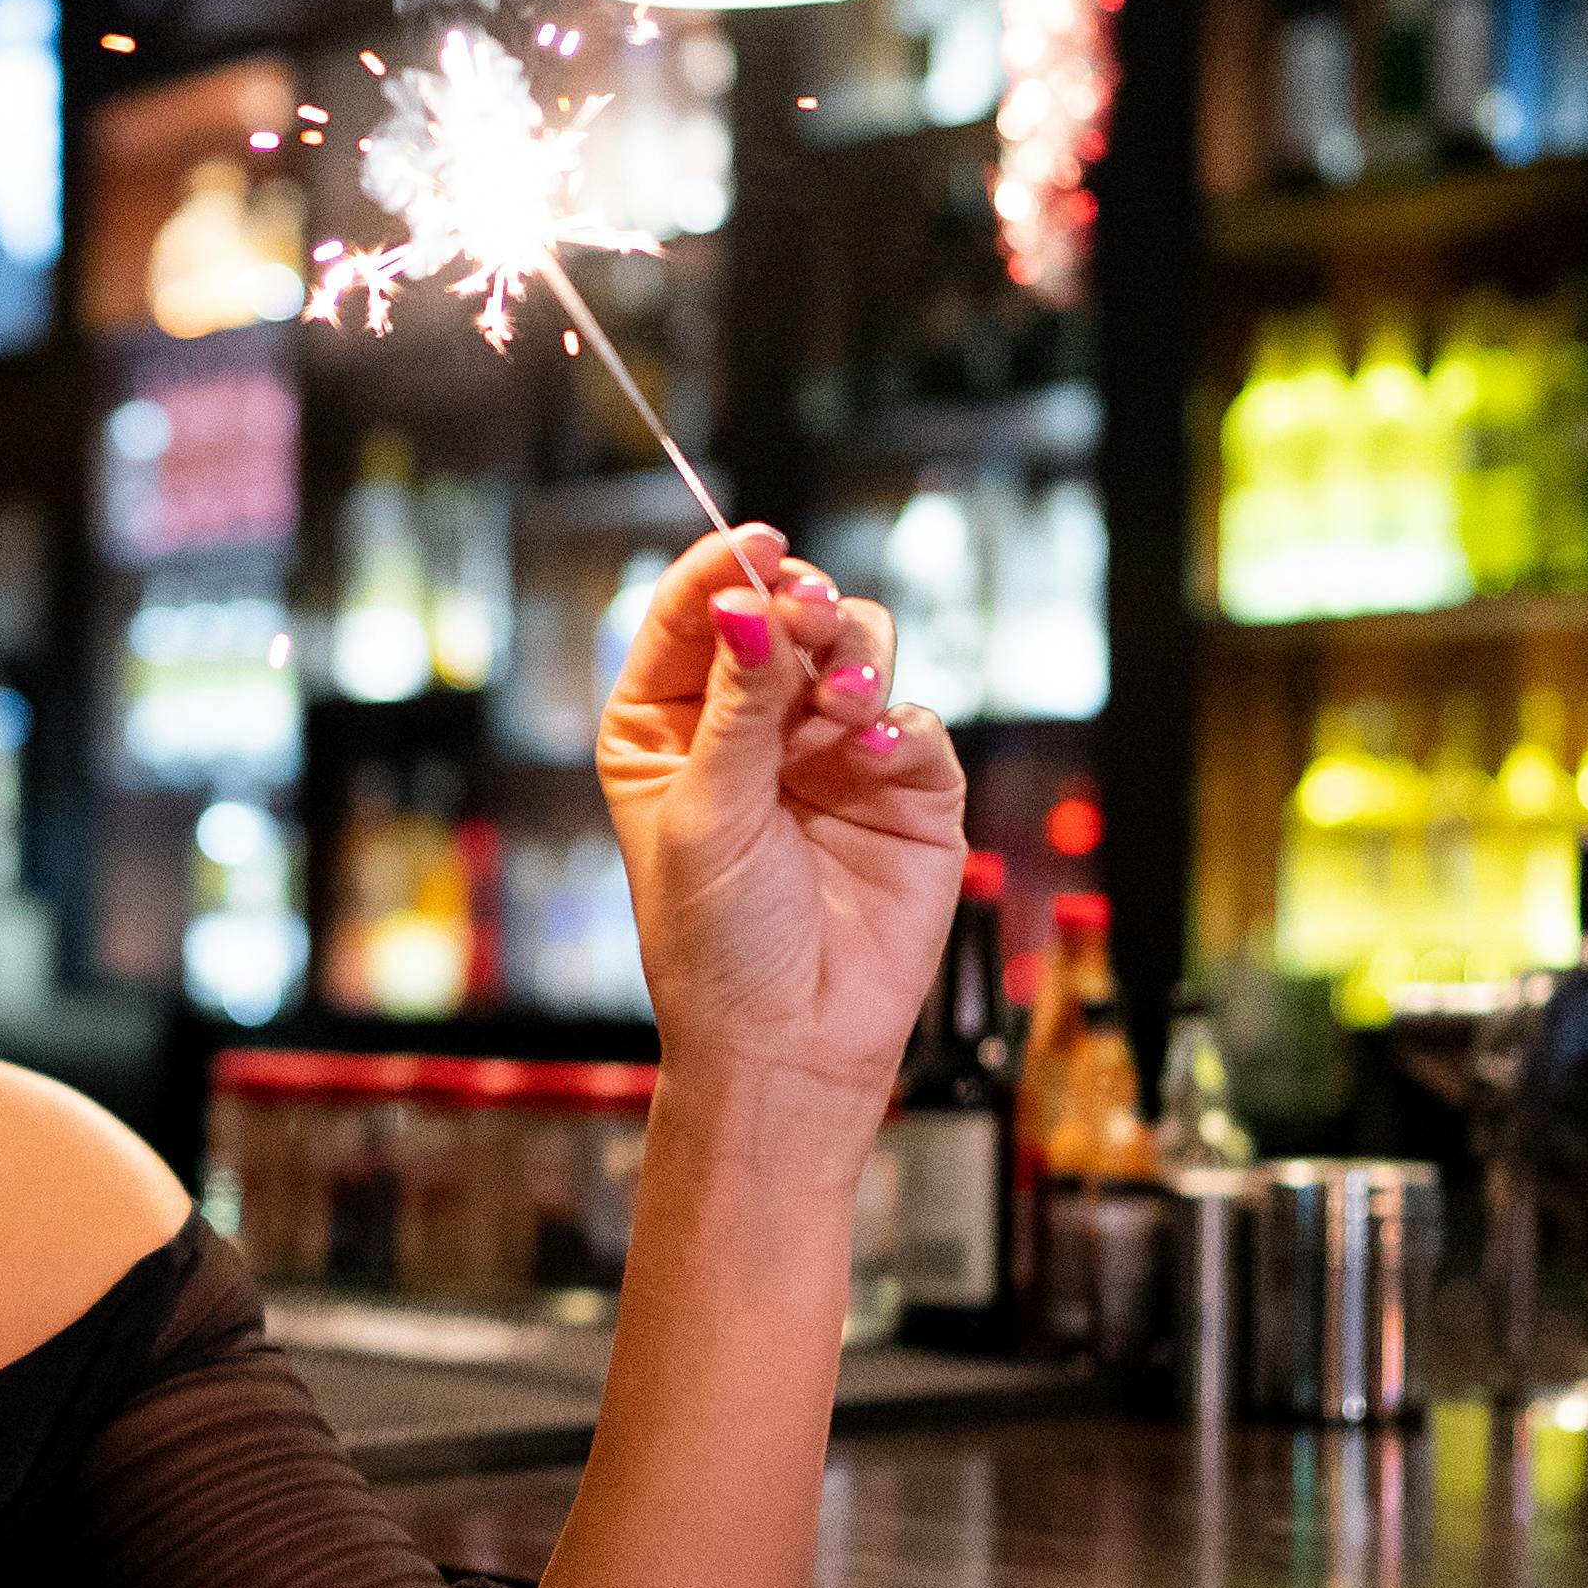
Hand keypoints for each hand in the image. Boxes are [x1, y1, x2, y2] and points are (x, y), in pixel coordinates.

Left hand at [592, 523, 970, 1101]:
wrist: (789, 1043)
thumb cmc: (715, 942)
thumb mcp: (704, 811)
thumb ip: (736, 702)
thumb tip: (749, 602)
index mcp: (670, 726)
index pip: (695, 615)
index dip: (724, 568)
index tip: (757, 544)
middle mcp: (752, 727)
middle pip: (789, 616)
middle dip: (804, 607)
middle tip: (810, 620)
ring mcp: (832, 753)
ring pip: (860, 650)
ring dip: (855, 659)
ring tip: (841, 706)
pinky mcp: (906, 788)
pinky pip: (917, 721)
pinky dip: (899, 727)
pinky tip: (872, 757)